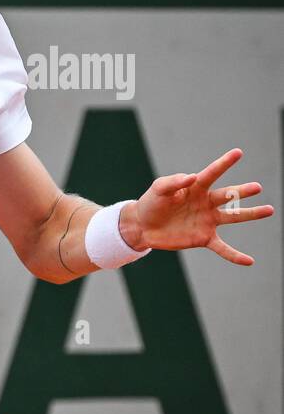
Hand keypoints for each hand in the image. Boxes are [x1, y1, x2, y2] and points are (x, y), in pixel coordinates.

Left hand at [122, 148, 273, 265]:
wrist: (143, 226)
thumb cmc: (152, 203)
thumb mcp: (158, 189)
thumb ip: (173, 182)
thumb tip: (191, 177)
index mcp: (196, 188)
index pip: (211, 173)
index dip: (223, 163)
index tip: (238, 152)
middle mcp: (206, 203)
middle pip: (228, 195)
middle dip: (241, 192)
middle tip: (256, 187)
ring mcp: (207, 221)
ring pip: (233, 217)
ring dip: (250, 214)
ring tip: (269, 210)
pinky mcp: (203, 238)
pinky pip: (222, 248)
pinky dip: (234, 255)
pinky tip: (249, 261)